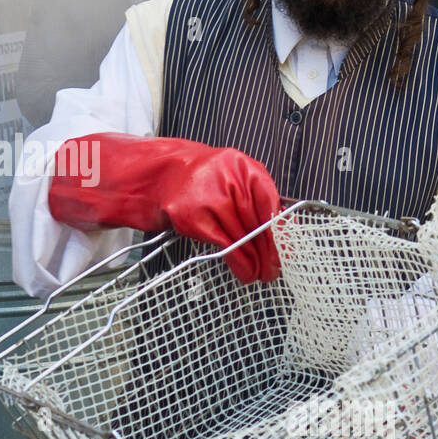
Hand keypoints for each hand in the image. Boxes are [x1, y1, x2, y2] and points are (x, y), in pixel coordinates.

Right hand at [47, 133, 281, 282]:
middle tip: (276, 268)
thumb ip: (249, 197)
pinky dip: (238, 262)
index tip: (288, 248)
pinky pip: (225, 243)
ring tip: (261, 274)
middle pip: (259, 220)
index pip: (271, 200)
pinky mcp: (192, 214)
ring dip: (256, 260)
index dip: (282, 229)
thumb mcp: (224, 179)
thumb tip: (279, 228)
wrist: (148, 176)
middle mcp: (227, 176)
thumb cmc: (189, 180)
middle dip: (271, 250)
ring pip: (243, 234)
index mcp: (241, 164)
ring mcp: (208, 194)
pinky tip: (244, 272)